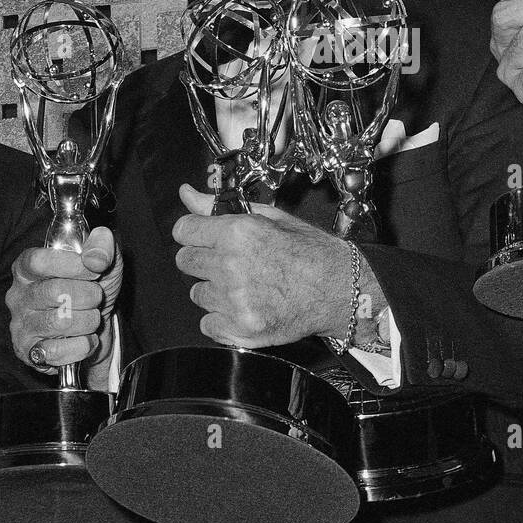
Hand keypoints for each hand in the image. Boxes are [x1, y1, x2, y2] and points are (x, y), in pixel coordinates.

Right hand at [7, 228, 121, 380]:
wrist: (97, 327)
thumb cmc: (92, 287)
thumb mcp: (102, 258)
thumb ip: (101, 245)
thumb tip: (96, 257)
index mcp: (27, 266)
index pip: (39, 261)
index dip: (73, 265)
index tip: (95, 269)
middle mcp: (18, 295)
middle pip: (55, 292)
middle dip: (89, 295)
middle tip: (96, 297)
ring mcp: (20, 325)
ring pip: (61, 322)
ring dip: (89, 320)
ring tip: (90, 317)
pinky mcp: (28, 352)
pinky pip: (59, 351)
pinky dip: (83, 345)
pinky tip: (84, 338)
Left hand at [173, 185, 380, 348]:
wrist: (340, 290)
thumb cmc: (310, 252)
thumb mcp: (270, 218)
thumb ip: (220, 207)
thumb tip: (188, 194)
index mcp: (237, 233)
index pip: (183, 230)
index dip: (193, 233)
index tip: (202, 238)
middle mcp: (231, 266)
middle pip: (185, 262)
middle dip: (203, 260)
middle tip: (230, 263)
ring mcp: (234, 300)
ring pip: (197, 294)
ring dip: (214, 291)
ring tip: (246, 286)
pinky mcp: (240, 329)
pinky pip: (207, 324)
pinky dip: (222, 319)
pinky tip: (246, 307)